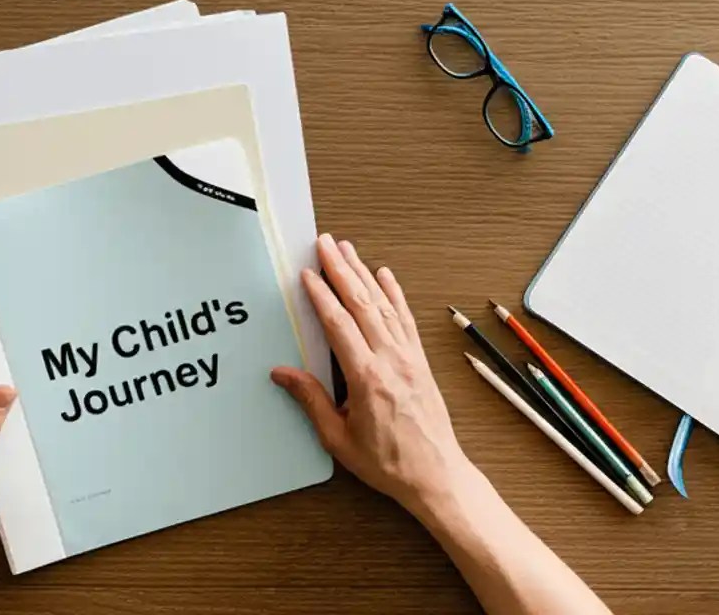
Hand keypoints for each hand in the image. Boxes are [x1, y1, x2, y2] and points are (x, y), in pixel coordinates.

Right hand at [272, 234, 471, 510]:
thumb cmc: (387, 463)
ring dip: (364, 273)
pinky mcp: (420, 361)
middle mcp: (391, 360)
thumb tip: (282, 373)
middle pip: (362, 304)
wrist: (436, 475)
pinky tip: (385, 275)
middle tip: (324, 243)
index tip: (307, 273)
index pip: (339, 325)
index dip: (321, 296)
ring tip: (348, 249)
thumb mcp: (338, 439)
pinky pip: (405, 319)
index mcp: (367, 378)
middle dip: (341, 269)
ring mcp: (409, 357)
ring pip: (384, 305)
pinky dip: (395, 294)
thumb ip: (310, 400)